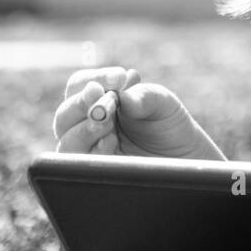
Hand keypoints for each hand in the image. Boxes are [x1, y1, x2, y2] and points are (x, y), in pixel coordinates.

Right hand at [52, 66, 221, 159]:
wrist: (186, 156)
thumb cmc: (169, 125)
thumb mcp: (162, 103)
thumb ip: (144, 95)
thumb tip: (122, 97)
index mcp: (98, 101)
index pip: (79, 85)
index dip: (93, 78)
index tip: (120, 77)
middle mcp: (87, 125)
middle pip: (64, 115)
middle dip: (81, 104)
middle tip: (104, 98)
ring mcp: (89, 151)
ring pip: (66, 142)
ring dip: (84, 128)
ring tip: (107, 121)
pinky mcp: (97, 173)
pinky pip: (80, 165)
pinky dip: (93, 151)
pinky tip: (111, 142)